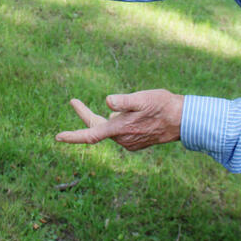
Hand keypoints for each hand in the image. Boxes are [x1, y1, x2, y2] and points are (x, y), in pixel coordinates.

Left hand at [56, 89, 183, 151]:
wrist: (183, 120)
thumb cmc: (163, 105)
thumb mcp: (143, 98)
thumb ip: (124, 101)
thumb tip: (108, 102)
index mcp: (120, 129)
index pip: (91, 134)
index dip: (73, 136)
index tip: (58, 137)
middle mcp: (122, 140)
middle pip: (97, 128)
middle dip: (87, 115)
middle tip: (74, 101)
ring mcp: (129, 143)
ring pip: (110, 128)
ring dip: (110, 118)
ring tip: (132, 104)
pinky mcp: (135, 143)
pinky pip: (120, 132)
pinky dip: (119, 123)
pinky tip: (136, 115)